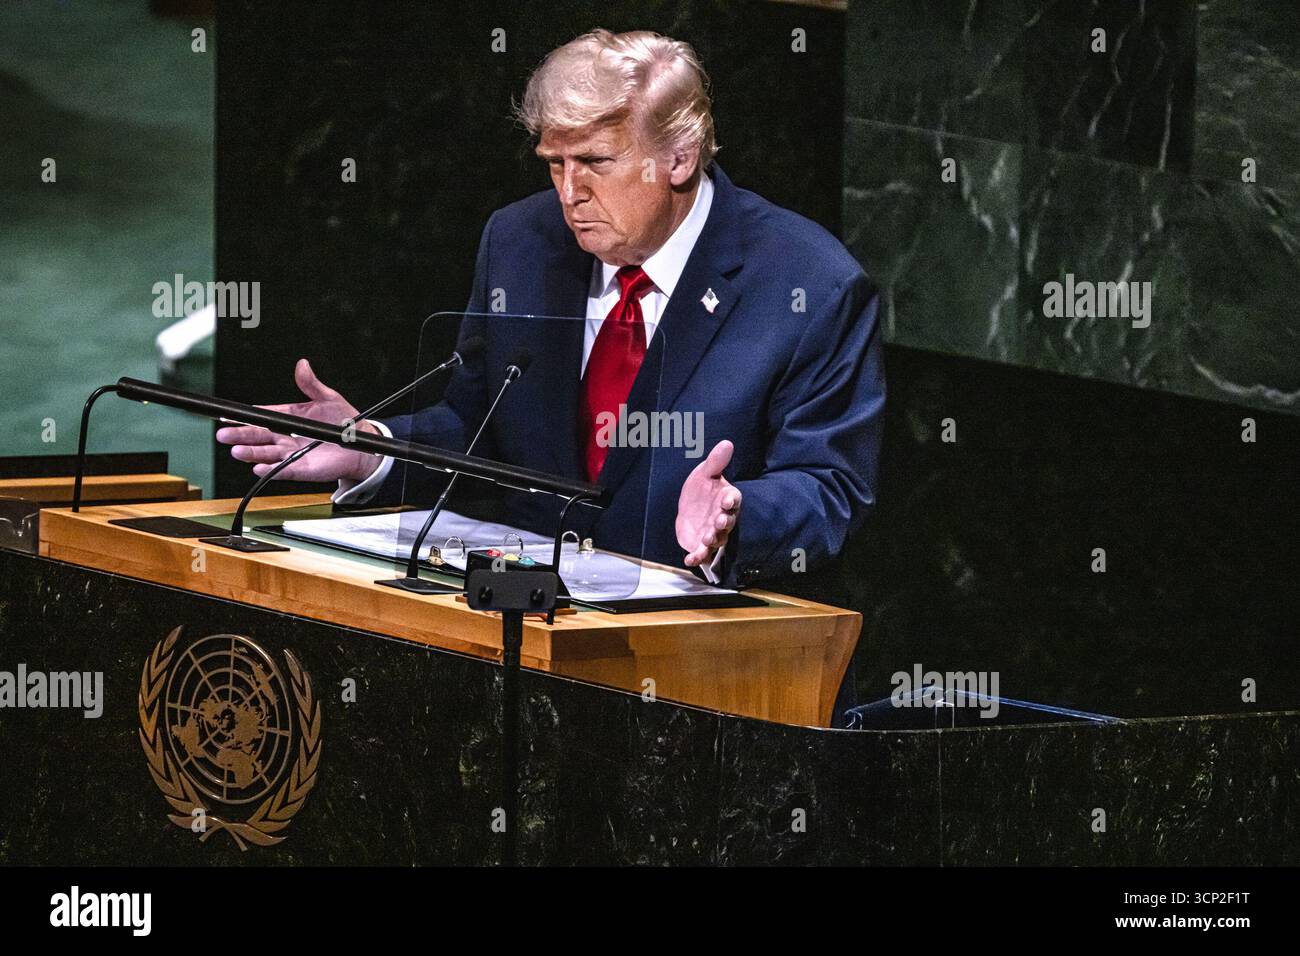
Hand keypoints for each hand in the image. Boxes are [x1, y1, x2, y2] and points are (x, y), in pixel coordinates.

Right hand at [215, 359, 381, 483]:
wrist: (361, 444)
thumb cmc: (343, 421)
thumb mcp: (328, 398)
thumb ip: (312, 384)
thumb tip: (302, 365)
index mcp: (288, 418)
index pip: (261, 417)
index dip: (244, 417)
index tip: (226, 415)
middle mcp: (286, 437)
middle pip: (258, 436)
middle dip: (240, 435)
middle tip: (224, 434)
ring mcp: (292, 454)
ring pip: (266, 454)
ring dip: (251, 453)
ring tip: (237, 451)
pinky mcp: (302, 468)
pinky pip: (284, 470)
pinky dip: (271, 470)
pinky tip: (259, 467)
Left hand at [676, 440, 741, 567]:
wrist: (689, 508)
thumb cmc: (702, 489)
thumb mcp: (705, 473)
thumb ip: (715, 462)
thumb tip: (726, 443)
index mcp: (726, 498)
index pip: (733, 499)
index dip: (731, 500)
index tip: (727, 500)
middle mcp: (723, 517)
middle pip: (728, 522)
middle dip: (724, 522)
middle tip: (719, 521)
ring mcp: (713, 533)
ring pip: (717, 539)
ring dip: (713, 540)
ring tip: (706, 538)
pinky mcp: (701, 545)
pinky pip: (702, 553)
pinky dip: (697, 557)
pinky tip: (689, 559)